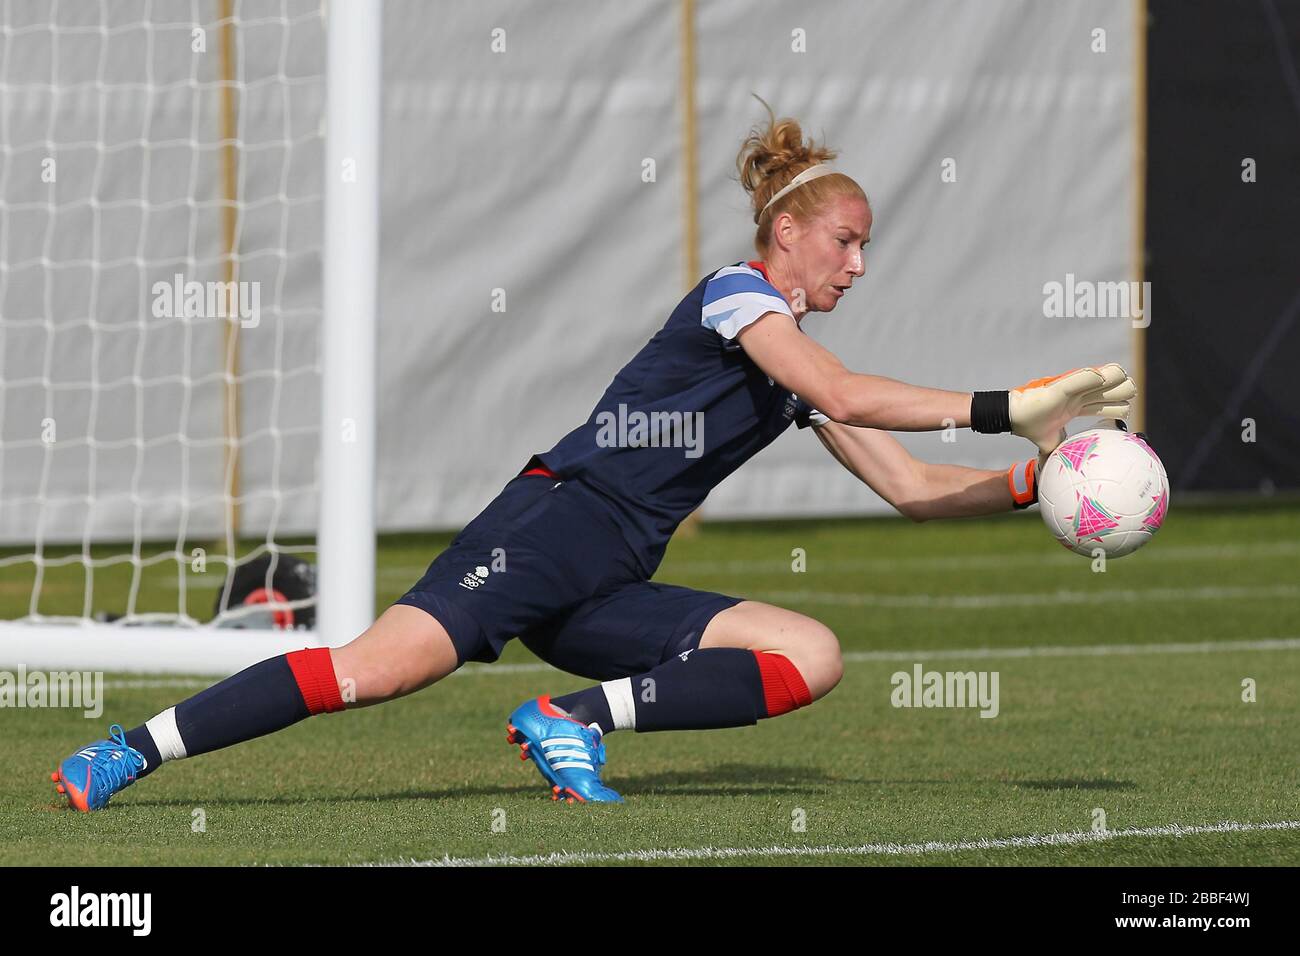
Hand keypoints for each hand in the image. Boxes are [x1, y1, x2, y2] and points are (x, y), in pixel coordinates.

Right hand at [1009, 364, 1135, 455]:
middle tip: (1131, 390)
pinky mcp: (1058, 389)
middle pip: (1104, 391)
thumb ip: (1056, 454)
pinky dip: (1090, 377)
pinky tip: (1104, 375)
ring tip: (1124, 377)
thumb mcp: (1050, 443)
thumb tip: (1052, 472)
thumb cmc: (1029, 425)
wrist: (1013, 418)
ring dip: (1112, 378)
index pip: (1100, 405)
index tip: (1126, 408)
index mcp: (1074, 408)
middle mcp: (1074, 397)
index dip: (1114, 405)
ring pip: (1096, 382)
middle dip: (1119, 390)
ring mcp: (1068, 391)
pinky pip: (1077, 380)